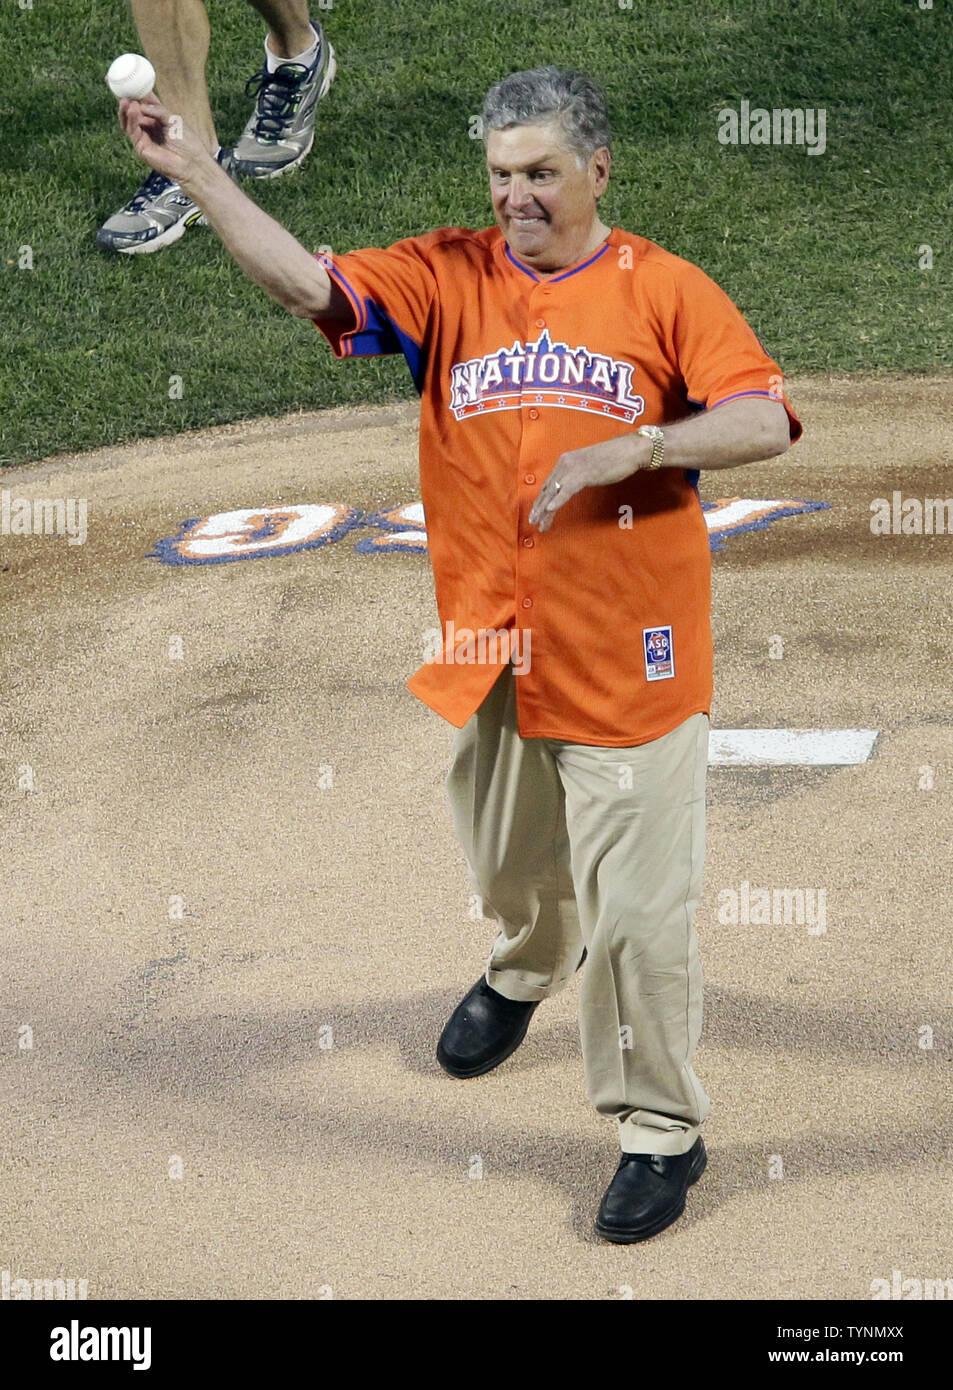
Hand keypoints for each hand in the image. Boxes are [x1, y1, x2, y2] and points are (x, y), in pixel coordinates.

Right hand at [117, 94, 214, 187]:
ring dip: (125, 110)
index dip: (131, 89)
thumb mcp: (173, 118)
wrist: (192, 162)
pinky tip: (132, 110)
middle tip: (114, 86)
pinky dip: (131, 120)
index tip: (119, 75)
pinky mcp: (141, 148)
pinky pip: (133, 132)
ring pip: (128, 121)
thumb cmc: (186, 141)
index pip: (141, 100)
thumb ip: (157, 109)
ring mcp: (143, 137)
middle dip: (121, 98)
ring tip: (125, 100)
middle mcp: (147, 126)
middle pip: (130, 110)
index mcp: (156, 117)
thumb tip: (140, 104)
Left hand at [528, 434, 646, 532]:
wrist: (630, 450)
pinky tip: (550, 511)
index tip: (537, 512)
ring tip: (538, 523)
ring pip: (554, 492)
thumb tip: (572, 486)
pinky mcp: (583, 474)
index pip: (549, 483)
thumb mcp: (590, 467)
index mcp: (566, 460)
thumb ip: (578, 475)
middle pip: (548, 489)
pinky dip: (557, 501)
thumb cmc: (614, 459)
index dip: (541, 499)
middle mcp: (565, 463)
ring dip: (544, 510)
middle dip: (539, 507)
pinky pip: (566, 491)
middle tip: (532, 521)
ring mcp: (573, 468)